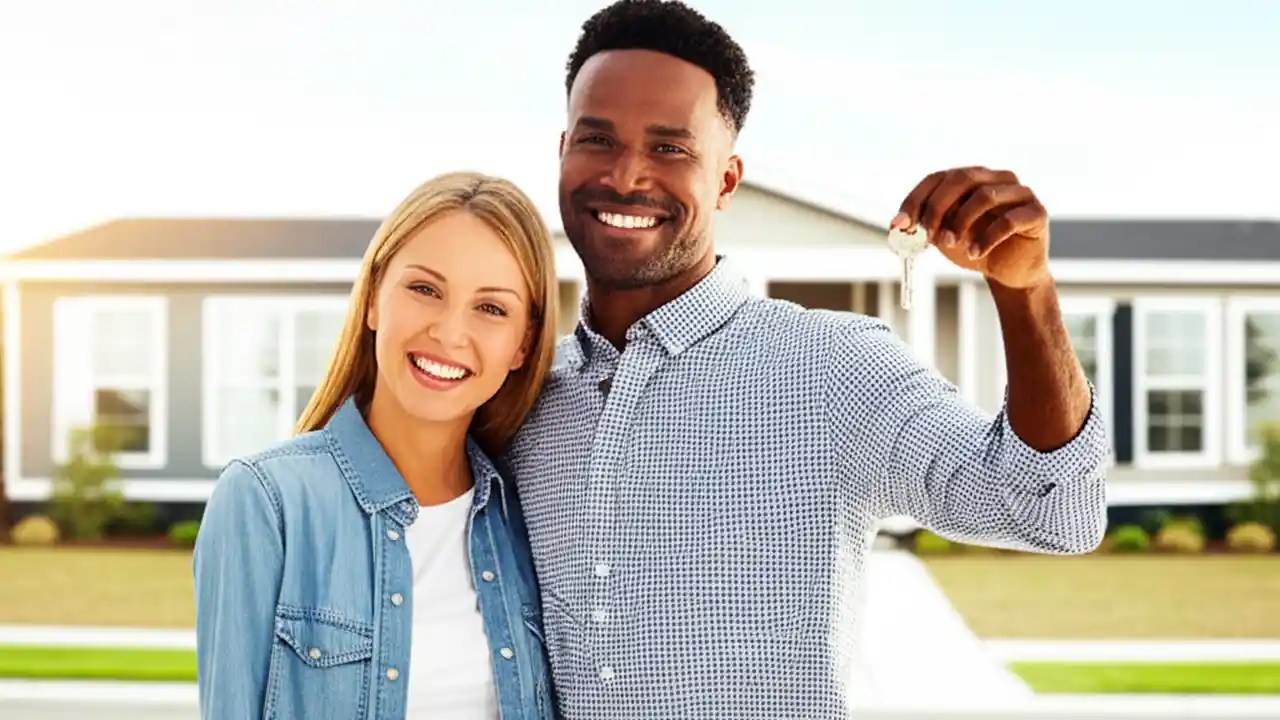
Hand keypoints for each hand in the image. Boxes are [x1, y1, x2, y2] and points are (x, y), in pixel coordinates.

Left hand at [892, 166, 1050, 288]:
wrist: (1009, 273)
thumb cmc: (975, 248)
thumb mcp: (945, 237)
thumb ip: (927, 227)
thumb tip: (901, 225)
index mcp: (971, 178)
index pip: (938, 178)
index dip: (916, 199)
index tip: (899, 225)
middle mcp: (996, 178)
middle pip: (962, 178)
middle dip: (938, 207)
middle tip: (928, 234)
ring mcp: (1020, 193)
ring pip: (985, 196)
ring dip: (961, 222)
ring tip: (952, 245)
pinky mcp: (1036, 213)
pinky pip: (1009, 220)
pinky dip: (987, 238)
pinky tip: (976, 253)